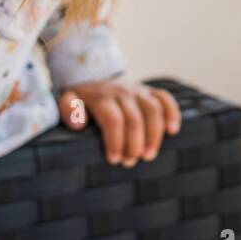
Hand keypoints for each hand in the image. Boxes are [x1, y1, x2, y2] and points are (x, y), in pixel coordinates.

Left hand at [57, 76, 180, 166]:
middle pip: (134, 118)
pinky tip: (173, 131)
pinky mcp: (149, 91)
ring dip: (154, 134)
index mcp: (101, 97)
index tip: (114, 160)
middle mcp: (122, 92)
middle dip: (134, 143)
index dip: (115, 141)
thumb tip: (78, 125)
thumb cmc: (80, 99)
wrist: (92, 77)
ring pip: (152, 109)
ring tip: (148, 155)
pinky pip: (165, 98)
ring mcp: (138, 91)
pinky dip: (172, 113)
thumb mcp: (67, 100)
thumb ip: (67, 110)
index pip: (113, 119)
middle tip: (130, 162)